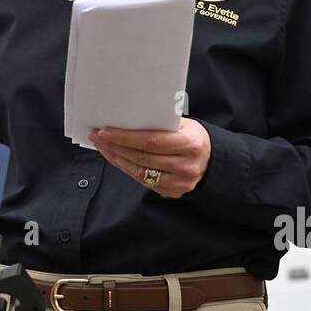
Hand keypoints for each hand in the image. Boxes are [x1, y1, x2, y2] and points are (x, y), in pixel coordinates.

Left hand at [90, 118, 211, 198]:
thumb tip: (128, 118)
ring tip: (103, 146)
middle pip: (142, 157)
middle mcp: (186, 165)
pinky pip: (143, 181)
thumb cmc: (194, 138)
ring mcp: (180, 182)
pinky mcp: (173, 192)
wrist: (212, 161)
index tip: (105, 131)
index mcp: (190, 143)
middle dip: (115, 146)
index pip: (151, 141)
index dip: (125, 137)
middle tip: (98, 136)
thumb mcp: (184, 125)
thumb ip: (161, 124)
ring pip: (140, 171)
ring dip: (117, 158)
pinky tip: (116, 158)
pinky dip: (126, 168)